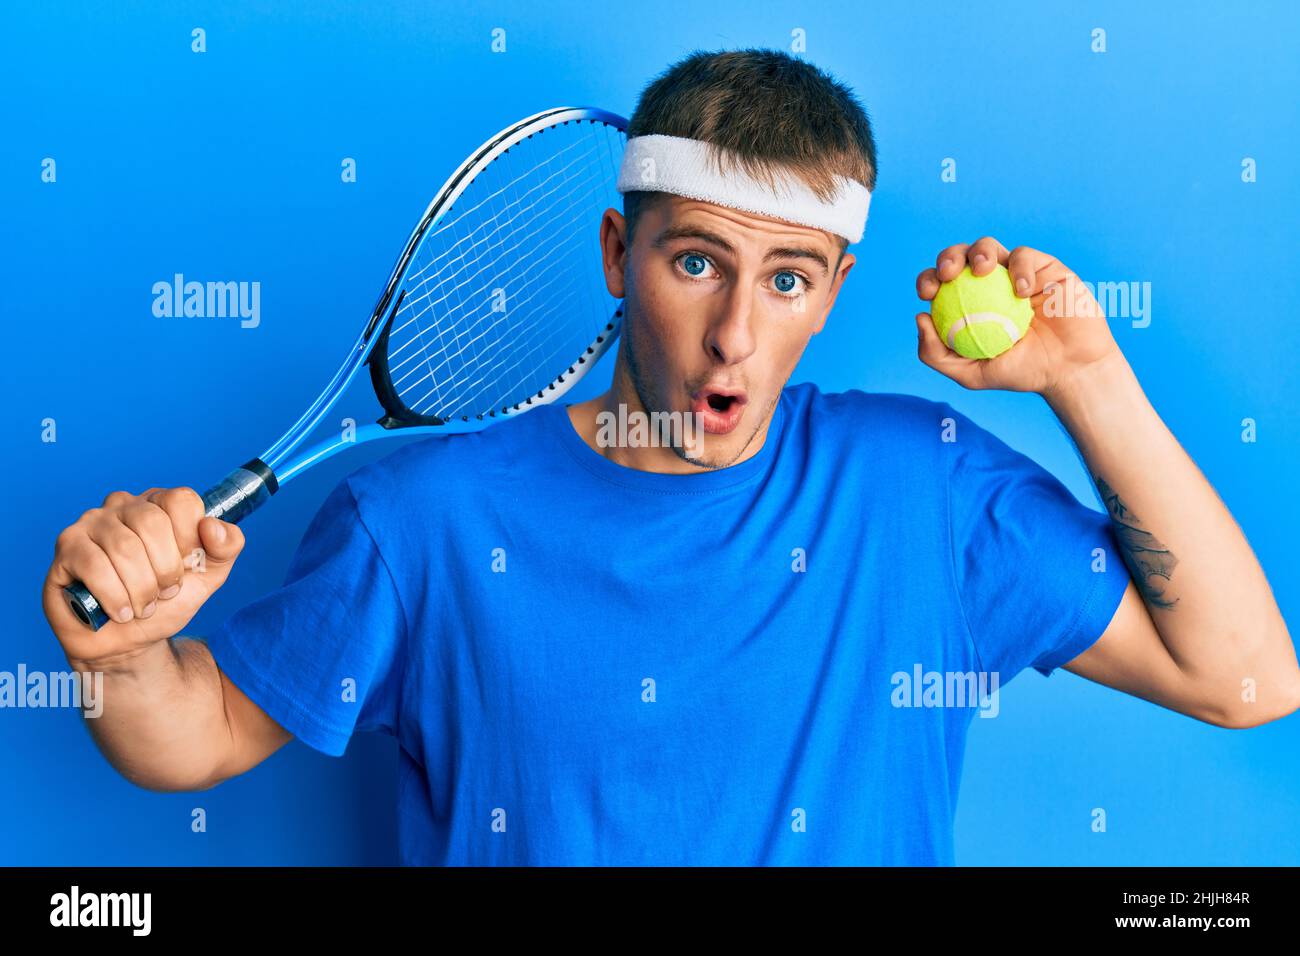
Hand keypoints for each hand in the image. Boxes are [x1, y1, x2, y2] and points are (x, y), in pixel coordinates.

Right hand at [42, 487, 244, 665]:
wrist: (130, 642)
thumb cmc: (166, 601)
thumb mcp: (209, 575)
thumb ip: (226, 547)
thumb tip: (212, 525)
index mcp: (160, 504)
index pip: (181, 500)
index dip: (190, 540)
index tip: (187, 567)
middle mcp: (124, 505)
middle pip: (152, 522)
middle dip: (166, 569)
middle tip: (165, 592)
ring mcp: (91, 523)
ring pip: (124, 548)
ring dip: (141, 589)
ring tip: (143, 606)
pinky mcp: (67, 548)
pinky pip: (95, 566)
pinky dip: (115, 597)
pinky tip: (120, 612)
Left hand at [914, 236, 1121, 396]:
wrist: (1071, 368)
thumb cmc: (1022, 372)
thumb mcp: (972, 373)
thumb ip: (938, 353)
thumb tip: (919, 317)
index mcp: (967, 303)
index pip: (940, 284)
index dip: (928, 280)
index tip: (927, 293)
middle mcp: (988, 284)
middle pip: (960, 256)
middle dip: (948, 257)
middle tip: (947, 274)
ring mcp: (1015, 273)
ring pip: (988, 246)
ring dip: (979, 252)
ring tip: (983, 270)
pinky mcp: (1043, 266)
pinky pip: (1025, 256)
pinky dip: (1019, 269)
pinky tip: (1019, 291)